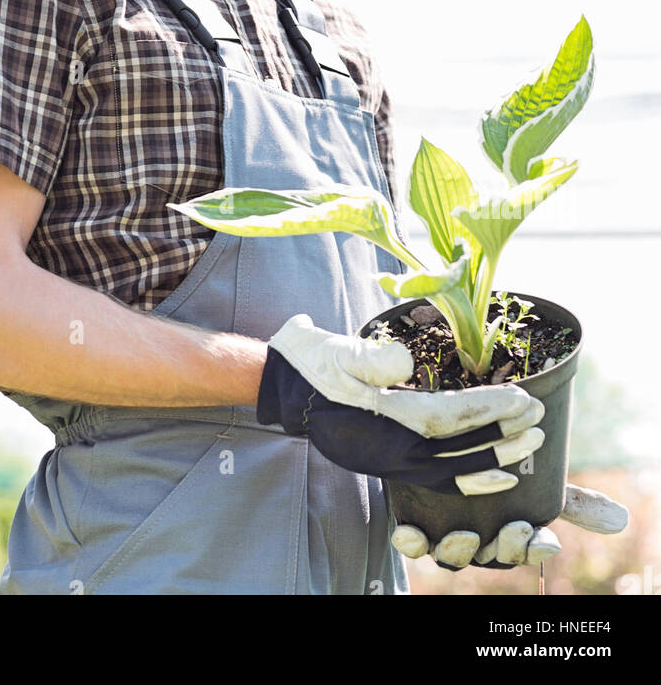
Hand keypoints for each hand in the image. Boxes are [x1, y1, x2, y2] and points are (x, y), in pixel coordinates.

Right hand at [257, 314, 544, 492]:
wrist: (285, 386)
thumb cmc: (315, 361)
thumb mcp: (338, 349)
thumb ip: (370, 356)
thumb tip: (402, 361)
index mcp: (381, 419)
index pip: (446, 418)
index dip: (487, 410)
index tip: (523, 399)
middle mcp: (390, 449)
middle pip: (459, 450)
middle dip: (503, 437)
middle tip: (541, 423)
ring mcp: (391, 460)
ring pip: (454, 469)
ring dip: (496, 457)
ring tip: (532, 444)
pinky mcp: (391, 462)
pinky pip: (440, 477)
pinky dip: (472, 476)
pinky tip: (495, 472)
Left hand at [393, 484, 629, 568]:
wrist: (444, 451)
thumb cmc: (496, 472)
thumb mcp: (535, 481)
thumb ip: (571, 499)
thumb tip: (620, 519)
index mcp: (509, 532)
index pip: (528, 548)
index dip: (536, 547)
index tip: (546, 538)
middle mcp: (478, 540)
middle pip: (493, 555)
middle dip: (506, 546)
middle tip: (515, 527)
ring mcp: (444, 533)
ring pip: (453, 555)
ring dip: (461, 549)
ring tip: (467, 533)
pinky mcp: (413, 522)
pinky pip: (410, 543)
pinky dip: (410, 540)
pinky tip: (410, 530)